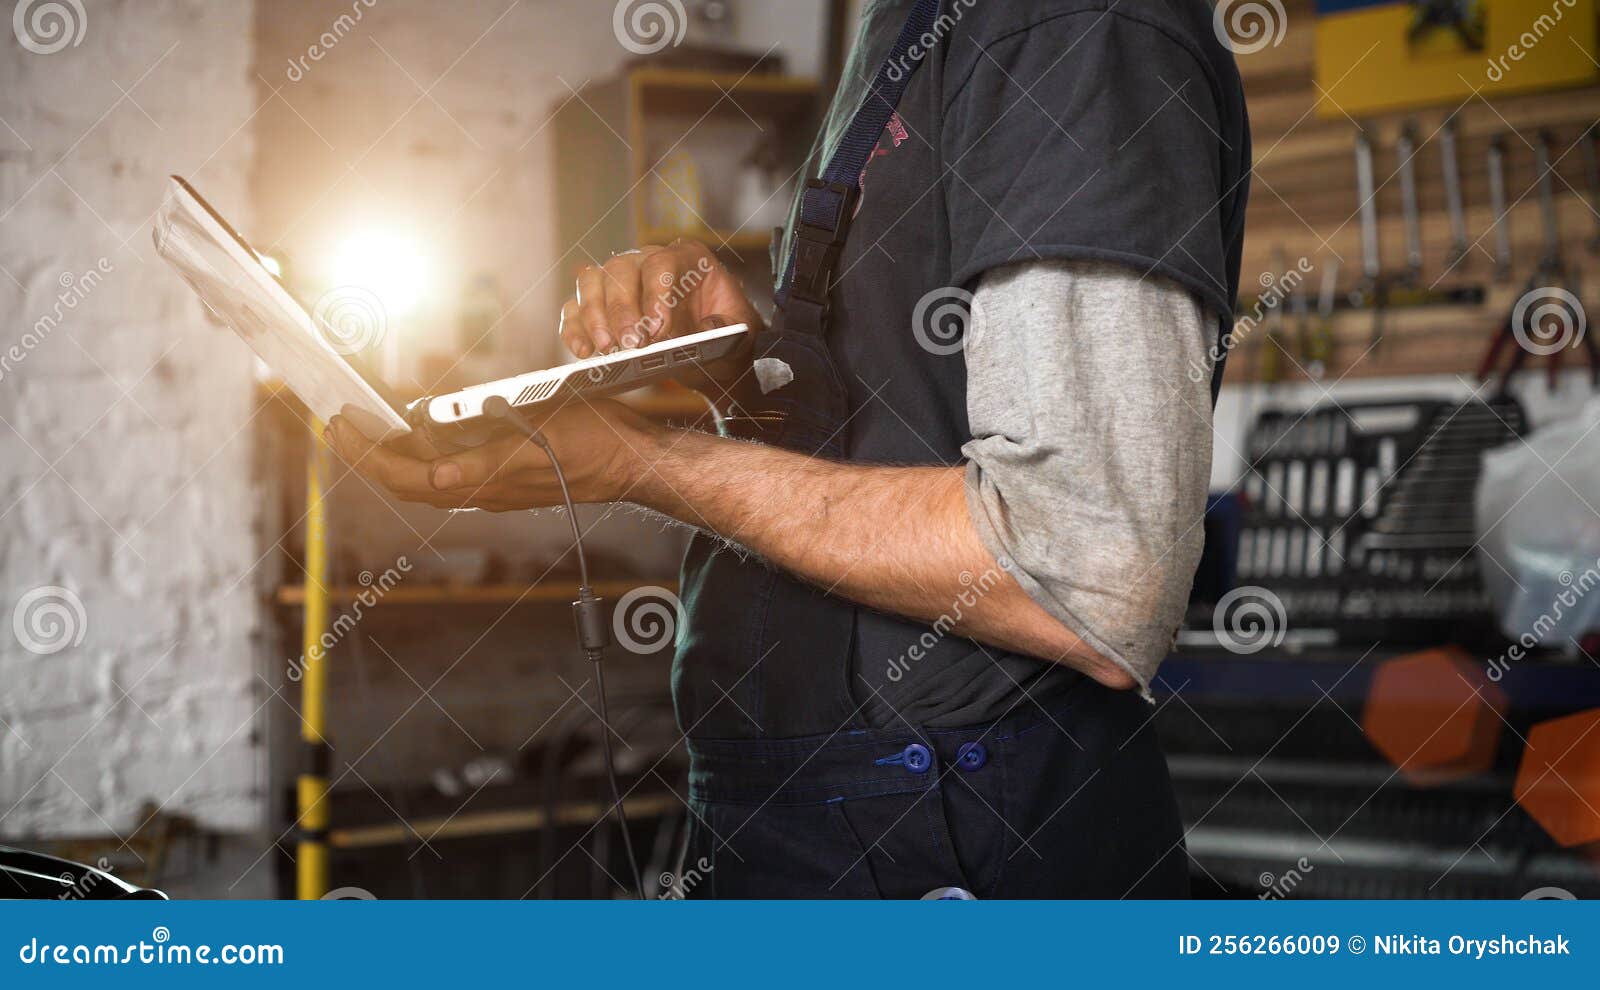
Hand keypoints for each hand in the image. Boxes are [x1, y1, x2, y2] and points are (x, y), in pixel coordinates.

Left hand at [324, 400, 660, 511]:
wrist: (632, 459)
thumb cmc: (593, 442)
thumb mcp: (539, 439)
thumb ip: (486, 462)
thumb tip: (439, 476)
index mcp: (485, 482)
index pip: (407, 476)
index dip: (368, 453)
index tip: (342, 423)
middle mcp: (482, 490)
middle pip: (406, 483)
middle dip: (367, 456)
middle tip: (338, 423)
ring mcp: (494, 486)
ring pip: (425, 481)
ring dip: (391, 458)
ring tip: (366, 428)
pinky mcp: (506, 476)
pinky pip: (450, 473)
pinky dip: (422, 455)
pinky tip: (419, 435)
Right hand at [560, 239, 761, 383]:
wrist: (711, 358)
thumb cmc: (726, 338)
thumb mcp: (741, 331)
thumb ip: (727, 327)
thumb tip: (704, 327)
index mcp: (687, 258)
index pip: (663, 263)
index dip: (656, 293)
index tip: (657, 328)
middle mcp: (647, 261)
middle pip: (621, 269)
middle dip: (622, 309)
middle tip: (632, 345)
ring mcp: (620, 282)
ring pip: (592, 282)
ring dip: (594, 315)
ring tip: (606, 348)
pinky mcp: (599, 308)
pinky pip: (575, 309)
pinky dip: (575, 329)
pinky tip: (584, 351)